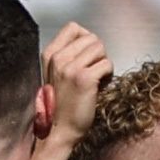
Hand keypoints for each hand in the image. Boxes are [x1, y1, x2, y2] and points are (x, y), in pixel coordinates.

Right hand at [41, 21, 112, 147]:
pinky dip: (109, 75)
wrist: (59, 131)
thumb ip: (68, 56)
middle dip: (98, 55)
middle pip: (92, 38)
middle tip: (94, 73)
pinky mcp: (84, 79)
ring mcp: (70, 67)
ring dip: (104, 64)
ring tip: (97, 80)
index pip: (74, 27)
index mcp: (50, 54)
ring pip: (101, 49)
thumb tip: (92, 43)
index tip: (87, 58)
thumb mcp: (57, 74)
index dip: (87, 40)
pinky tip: (100, 87)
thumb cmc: (62, 105)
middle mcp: (59, 57)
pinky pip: (107, 64)